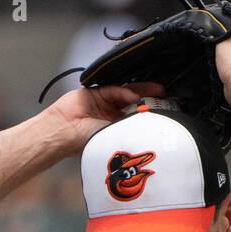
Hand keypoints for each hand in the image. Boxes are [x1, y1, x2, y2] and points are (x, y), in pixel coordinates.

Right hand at [44, 82, 164, 154]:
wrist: (63, 132)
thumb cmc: (85, 141)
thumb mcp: (114, 136)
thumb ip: (130, 128)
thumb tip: (151, 125)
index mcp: (117, 127)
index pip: (138, 115)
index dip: (151, 110)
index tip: (167, 109)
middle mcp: (112, 113)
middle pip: (135, 101)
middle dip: (150, 97)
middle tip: (166, 95)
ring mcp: (105, 102)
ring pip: (127, 92)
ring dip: (141, 91)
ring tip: (157, 91)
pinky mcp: (97, 92)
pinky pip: (114, 89)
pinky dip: (125, 92)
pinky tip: (133, 96)